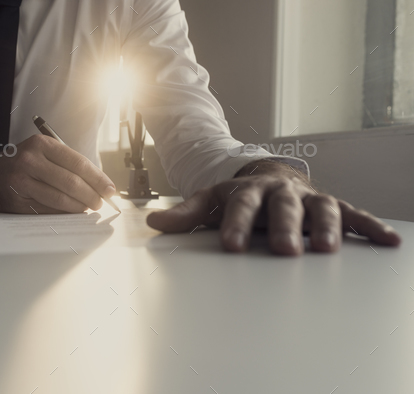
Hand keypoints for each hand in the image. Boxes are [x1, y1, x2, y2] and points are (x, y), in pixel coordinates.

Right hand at [0, 134, 115, 213]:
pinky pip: (47, 209)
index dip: (98, 178)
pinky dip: (63, 213)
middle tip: (101, 202)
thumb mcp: (43, 153)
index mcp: (41, 145)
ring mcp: (21, 180)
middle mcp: (30, 160)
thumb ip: (69, 165)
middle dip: (92, 195)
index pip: (78, 163)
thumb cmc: (24, 164)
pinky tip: (71, 212)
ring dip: (79, 207)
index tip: (110, 189)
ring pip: (60, 198)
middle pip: (71, 182)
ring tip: (88, 208)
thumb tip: (99, 185)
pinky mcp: (17, 200)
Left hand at [146, 159, 400, 254]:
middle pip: (283, 206)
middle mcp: (280, 192)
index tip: (231, 246)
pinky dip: (369, 226)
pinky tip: (388, 241)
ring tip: (327, 249)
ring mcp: (307, 198)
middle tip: (285, 250)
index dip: (236, 225)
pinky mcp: (330, 205)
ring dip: (326, 227)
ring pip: (320, 208)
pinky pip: (352, 213)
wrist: (268, 177)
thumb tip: (152, 224)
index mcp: (248, 191)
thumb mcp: (210, 202)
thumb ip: (185, 214)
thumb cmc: (239, 196)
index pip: (240, 206)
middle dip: (285, 227)